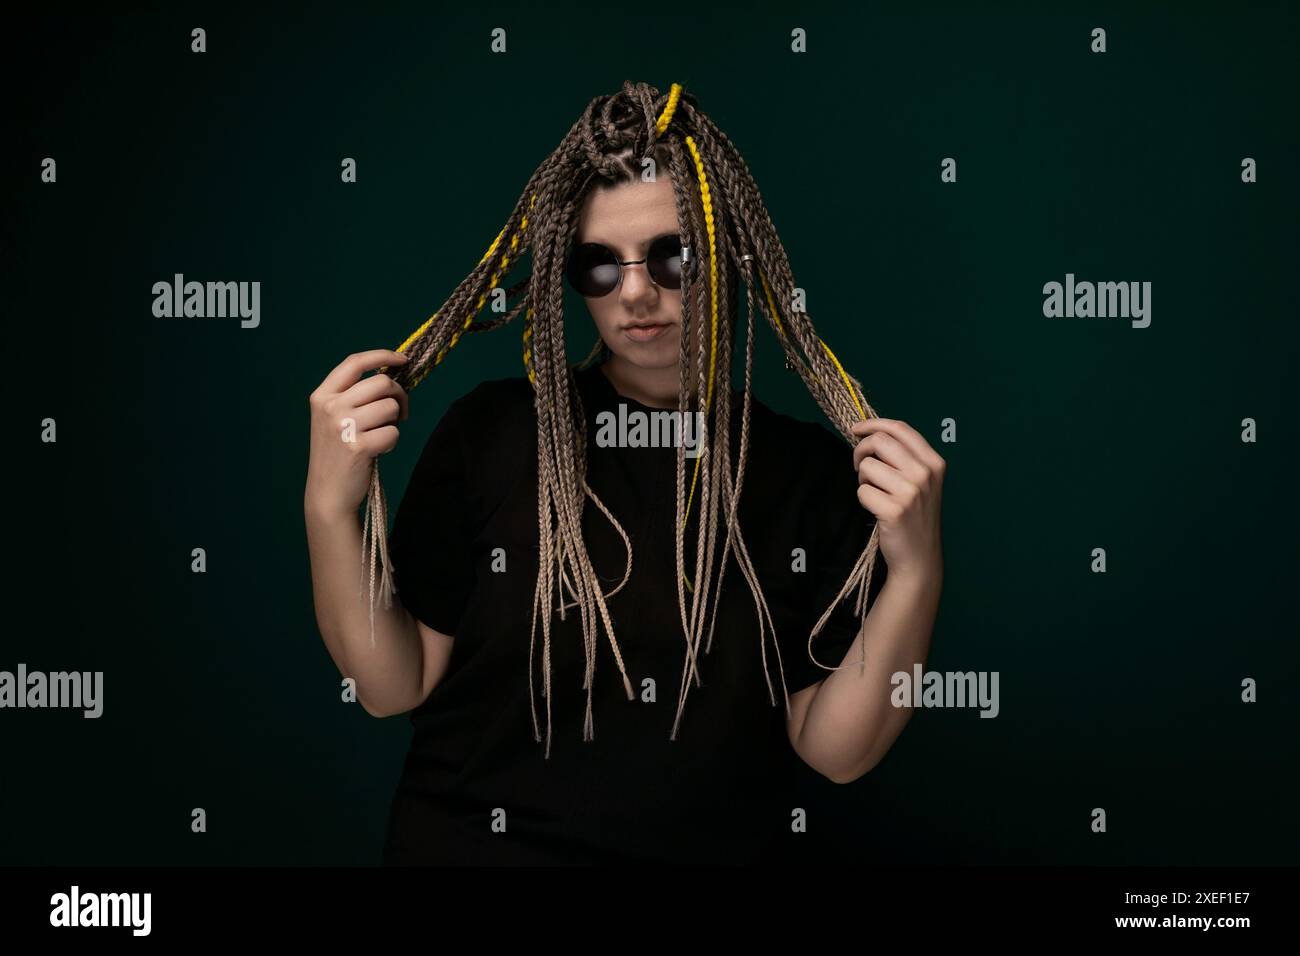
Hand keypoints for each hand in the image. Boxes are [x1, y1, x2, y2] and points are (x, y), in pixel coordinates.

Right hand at [305, 349, 410, 521]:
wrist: (328, 492)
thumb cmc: (338, 452)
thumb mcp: (335, 418)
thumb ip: (355, 396)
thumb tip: (392, 376)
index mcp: (322, 395)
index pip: (355, 363)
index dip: (383, 356)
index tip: (402, 360)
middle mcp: (330, 407)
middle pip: (381, 382)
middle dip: (399, 395)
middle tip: (400, 412)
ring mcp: (343, 426)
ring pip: (391, 407)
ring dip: (394, 422)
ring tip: (380, 435)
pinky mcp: (358, 447)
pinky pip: (393, 432)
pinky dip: (392, 442)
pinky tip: (378, 451)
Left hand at [849, 418, 944, 580]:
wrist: (919, 556)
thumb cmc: (914, 515)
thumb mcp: (921, 481)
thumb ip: (903, 457)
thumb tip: (869, 433)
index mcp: (934, 462)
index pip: (899, 428)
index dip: (873, 424)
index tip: (856, 429)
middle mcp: (925, 473)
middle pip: (879, 441)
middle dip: (861, 450)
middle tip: (859, 467)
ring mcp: (911, 492)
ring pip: (867, 466)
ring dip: (863, 479)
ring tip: (875, 493)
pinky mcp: (894, 510)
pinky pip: (862, 491)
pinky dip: (863, 499)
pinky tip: (876, 509)